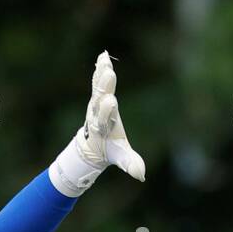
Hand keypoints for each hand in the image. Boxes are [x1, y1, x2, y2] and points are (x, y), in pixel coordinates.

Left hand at [50, 51, 145, 195]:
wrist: (91, 147)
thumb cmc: (109, 151)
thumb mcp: (120, 157)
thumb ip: (130, 164)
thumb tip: (141, 175)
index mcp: (104, 127)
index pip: (105, 117)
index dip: (107, 110)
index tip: (110, 101)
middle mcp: (97, 114)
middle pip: (100, 98)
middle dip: (104, 87)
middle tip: (108, 74)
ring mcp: (96, 104)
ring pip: (98, 87)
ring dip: (101, 74)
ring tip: (104, 60)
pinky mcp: (97, 96)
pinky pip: (98, 81)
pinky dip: (100, 69)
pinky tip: (103, 56)